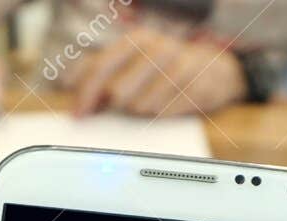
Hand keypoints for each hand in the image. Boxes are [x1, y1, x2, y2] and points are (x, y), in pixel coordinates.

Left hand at [71, 28, 245, 117]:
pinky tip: (168, 103)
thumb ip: (101, 73)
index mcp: (136, 40)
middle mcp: (157, 48)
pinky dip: (161, 114)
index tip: (78, 115)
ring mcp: (178, 65)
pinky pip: (164, 113)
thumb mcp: (133, 62)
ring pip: (140, 106)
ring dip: (141, 111)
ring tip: (153, 100)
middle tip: (127, 105)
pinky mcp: (196, 85)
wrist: (213, 70)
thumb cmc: (165, 69)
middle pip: (118, 92)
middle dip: (118, 105)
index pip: (100, 68)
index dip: (86, 94)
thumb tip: (72, 88)